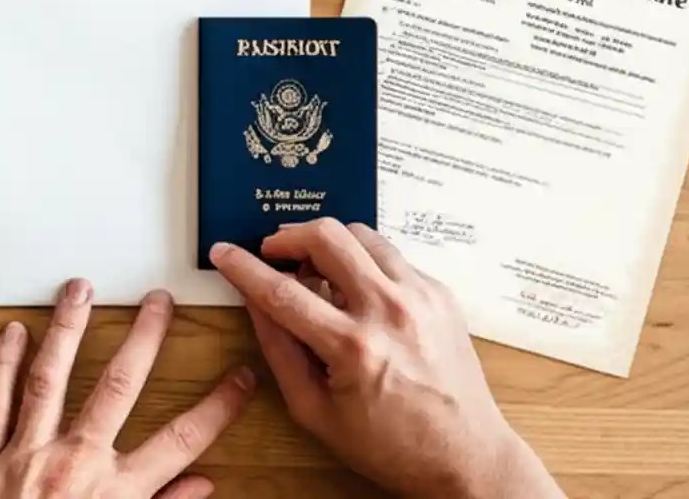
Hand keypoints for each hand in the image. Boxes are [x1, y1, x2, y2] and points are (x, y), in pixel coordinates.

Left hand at [0, 279, 256, 498]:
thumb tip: (202, 488)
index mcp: (115, 494)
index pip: (182, 441)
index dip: (218, 406)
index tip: (239, 377)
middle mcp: (74, 464)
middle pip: (119, 387)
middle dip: (143, 338)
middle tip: (158, 302)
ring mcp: (26, 457)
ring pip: (50, 378)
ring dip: (68, 329)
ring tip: (79, 289)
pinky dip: (0, 365)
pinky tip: (10, 333)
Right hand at [211, 220, 564, 498]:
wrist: (464, 455)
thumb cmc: (390, 445)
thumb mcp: (315, 411)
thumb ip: (279, 350)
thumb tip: (255, 302)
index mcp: (353, 347)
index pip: (282, 291)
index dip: (244, 267)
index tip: (224, 253)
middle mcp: (390, 311)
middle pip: (327, 237)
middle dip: (288, 236)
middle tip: (273, 252)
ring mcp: (421, 296)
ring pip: (362, 234)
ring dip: (328, 241)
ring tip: (314, 267)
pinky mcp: (440, 293)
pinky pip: (391, 255)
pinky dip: (364, 260)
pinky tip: (356, 287)